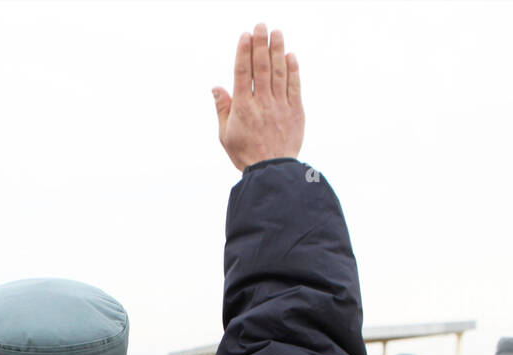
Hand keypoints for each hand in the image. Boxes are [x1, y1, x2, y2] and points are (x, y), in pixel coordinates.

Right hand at [212, 24, 303, 170]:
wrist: (271, 171)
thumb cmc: (245, 154)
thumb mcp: (225, 134)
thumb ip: (222, 109)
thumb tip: (216, 88)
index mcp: (243, 108)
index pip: (242, 73)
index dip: (244, 52)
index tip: (245, 36)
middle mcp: (262, 102)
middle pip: (261, 67)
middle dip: (260, 44)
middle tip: (261, 26)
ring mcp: (280, 105)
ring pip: (278, 72)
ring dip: (277, 50)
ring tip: (277, 32)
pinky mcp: (295, 111)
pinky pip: (294, 86)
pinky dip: (292, 70)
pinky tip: (290, 56)